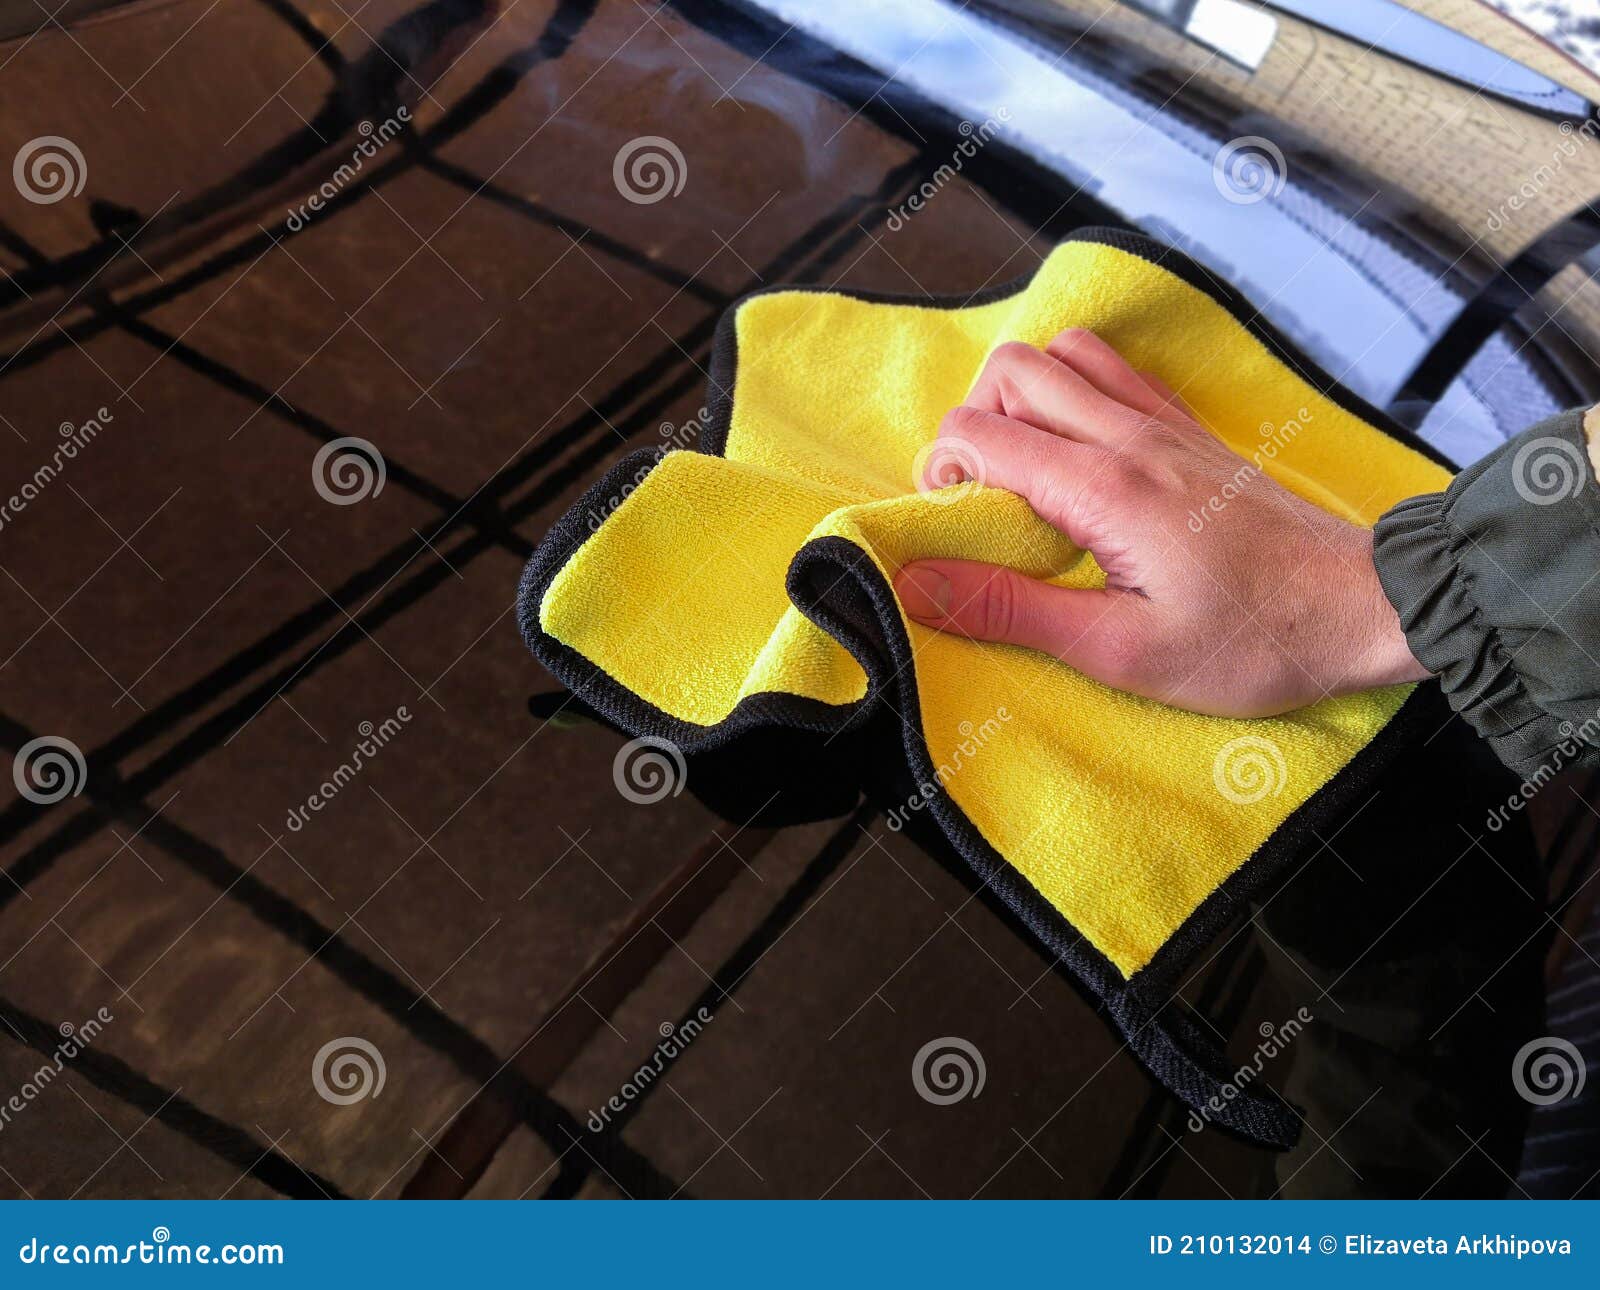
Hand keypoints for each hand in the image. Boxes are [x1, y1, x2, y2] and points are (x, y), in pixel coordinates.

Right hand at [892, 329, 1428, 717]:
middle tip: (980, 500)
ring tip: (1023, 474)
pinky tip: (1077, 450)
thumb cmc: (1252, 642)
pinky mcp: (1189, 430)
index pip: (976, 434)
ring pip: (1060, 354)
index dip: (938, 478)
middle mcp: (1129, 436)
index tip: (951, 532)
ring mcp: (1164, 424)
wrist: (1362, 608)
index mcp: (1104, 489)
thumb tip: (917, 586)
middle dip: (969, 426)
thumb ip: (1012, 612)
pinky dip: (1072, 390)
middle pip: (1009, 371)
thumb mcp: (1122, 651)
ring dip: (1020, 400)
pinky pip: (1113, 370)